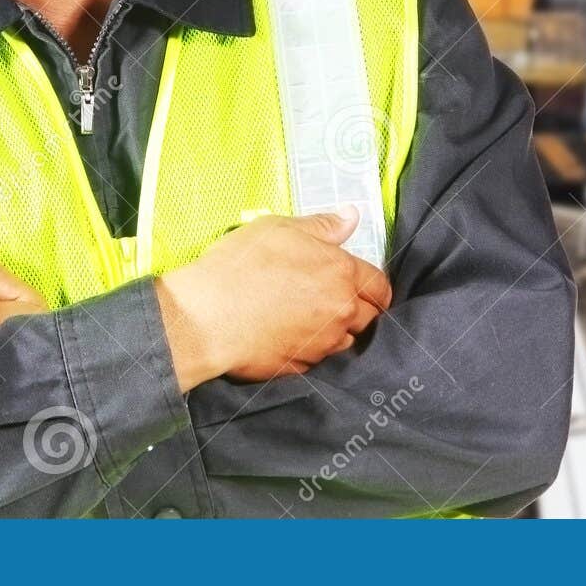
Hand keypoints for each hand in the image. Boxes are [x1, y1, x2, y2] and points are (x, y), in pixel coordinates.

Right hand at [154, 206, 391, 391]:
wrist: (205, 318)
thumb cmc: (240, 267)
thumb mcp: (281, 229)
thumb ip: (323, 226)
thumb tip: (351, 217)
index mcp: (341, 275)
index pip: (380, 286)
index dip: (374, 286)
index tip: (365, 287)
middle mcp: (339, 312)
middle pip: (369, 318)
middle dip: (359, 310)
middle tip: (334, 301)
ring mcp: (321, 345)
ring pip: (345, 342)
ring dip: (335, 332)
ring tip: (309, 321)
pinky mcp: (300, 369)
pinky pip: (317, 361)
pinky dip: (309, 351)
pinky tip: (289, 338)